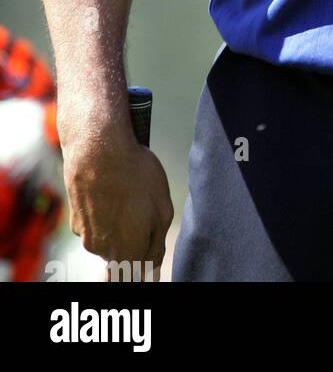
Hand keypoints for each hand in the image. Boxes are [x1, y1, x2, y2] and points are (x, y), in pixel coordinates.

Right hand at [61, 124, 172, 281]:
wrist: (97, 150)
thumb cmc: (136, 177)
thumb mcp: (162, 210)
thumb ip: (156, 246)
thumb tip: (152, 272)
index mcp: (127, 253)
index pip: (130, 279)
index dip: (140, 272)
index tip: (146, 265)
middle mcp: (102, 251)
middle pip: (122, 257)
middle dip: (134, 242)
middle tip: (142, 212)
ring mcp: (85, 236)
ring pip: (109, 238)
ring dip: (119, 224)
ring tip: (129, 195)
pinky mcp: (75, 220)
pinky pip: (96, 222)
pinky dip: (105, 211)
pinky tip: (112, 190)